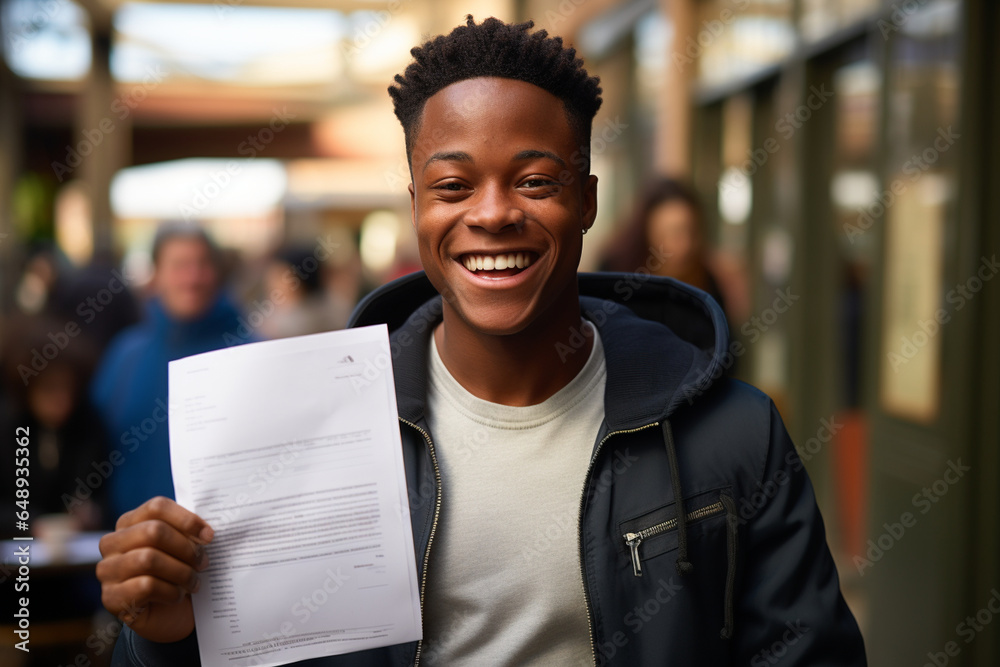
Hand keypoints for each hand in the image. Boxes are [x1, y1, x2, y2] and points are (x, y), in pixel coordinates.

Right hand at [97, 496, 213, 642]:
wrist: (170, 616)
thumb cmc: (177, 574)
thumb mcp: (184, 548)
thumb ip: (189, 532)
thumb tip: (205, 532)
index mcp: (129, 522)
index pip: (156, 507)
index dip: (186, 519)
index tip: (208, 535)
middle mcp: (112, 543)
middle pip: (153, 531)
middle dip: (185, 548)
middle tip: (203, 562)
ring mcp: (107, 570)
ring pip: (148, 559)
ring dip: (181, 572)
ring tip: (194, 582)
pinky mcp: (111, 598)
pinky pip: (146, 586)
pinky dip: (170, 591)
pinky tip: (177, 596)